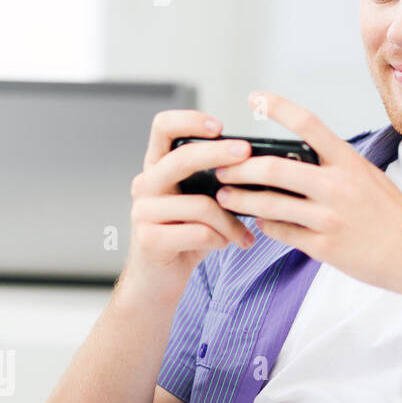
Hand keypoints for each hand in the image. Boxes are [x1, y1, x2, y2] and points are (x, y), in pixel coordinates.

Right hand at [122, 111, 257, 298]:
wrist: (157, 282)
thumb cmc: (186, 238)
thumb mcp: (202, 203)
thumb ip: (216, 182)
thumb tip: (258, 166)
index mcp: (158, 168)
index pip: (162, 128)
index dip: (189, 120)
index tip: (219, 125)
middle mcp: (146, 185)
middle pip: (180, 158)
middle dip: (219, 154)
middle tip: (247, 154)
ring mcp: (143, 212)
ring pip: (200, 204)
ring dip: (230, 220)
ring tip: (242, 233)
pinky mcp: (148, 239)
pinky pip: (199, 232)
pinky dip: (221, 239)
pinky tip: (226, 244)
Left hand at [211, 90, 401, 295]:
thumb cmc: (393, 215)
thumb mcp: (369, 180)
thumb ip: (334, 170)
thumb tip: (291, 165)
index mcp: (351, 163)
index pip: (309, 125)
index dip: (279, 107)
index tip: (255, 96)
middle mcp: (339, 186)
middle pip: (275, 168)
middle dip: (239, 168)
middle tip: (220, 167)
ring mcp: (331, 218)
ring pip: (270, 204)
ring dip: (241, 200)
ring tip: (224, 197)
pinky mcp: (326, 247)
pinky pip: (283, 233)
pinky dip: (266, 226)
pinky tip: (259, 222)